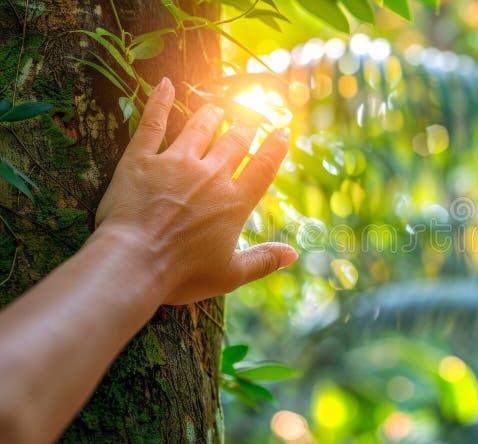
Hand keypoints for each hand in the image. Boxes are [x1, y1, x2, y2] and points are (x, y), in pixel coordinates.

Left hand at [93, 77, 297, 304]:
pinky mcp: (142, 160)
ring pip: (199, 129)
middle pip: (233, 143)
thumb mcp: (231, 275)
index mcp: (234, 203)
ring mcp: (176, 163)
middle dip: (244, 127)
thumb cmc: (184, 274)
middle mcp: (211, 176)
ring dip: (211, 116)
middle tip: (250, 115)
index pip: (262, 169)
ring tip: (217, 106)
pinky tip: (166, 85)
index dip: (274, 149)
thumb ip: (264, 260)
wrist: (136, 263)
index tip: (283, 132)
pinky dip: (160, 103)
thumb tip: (294, 254)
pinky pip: (153, 124)